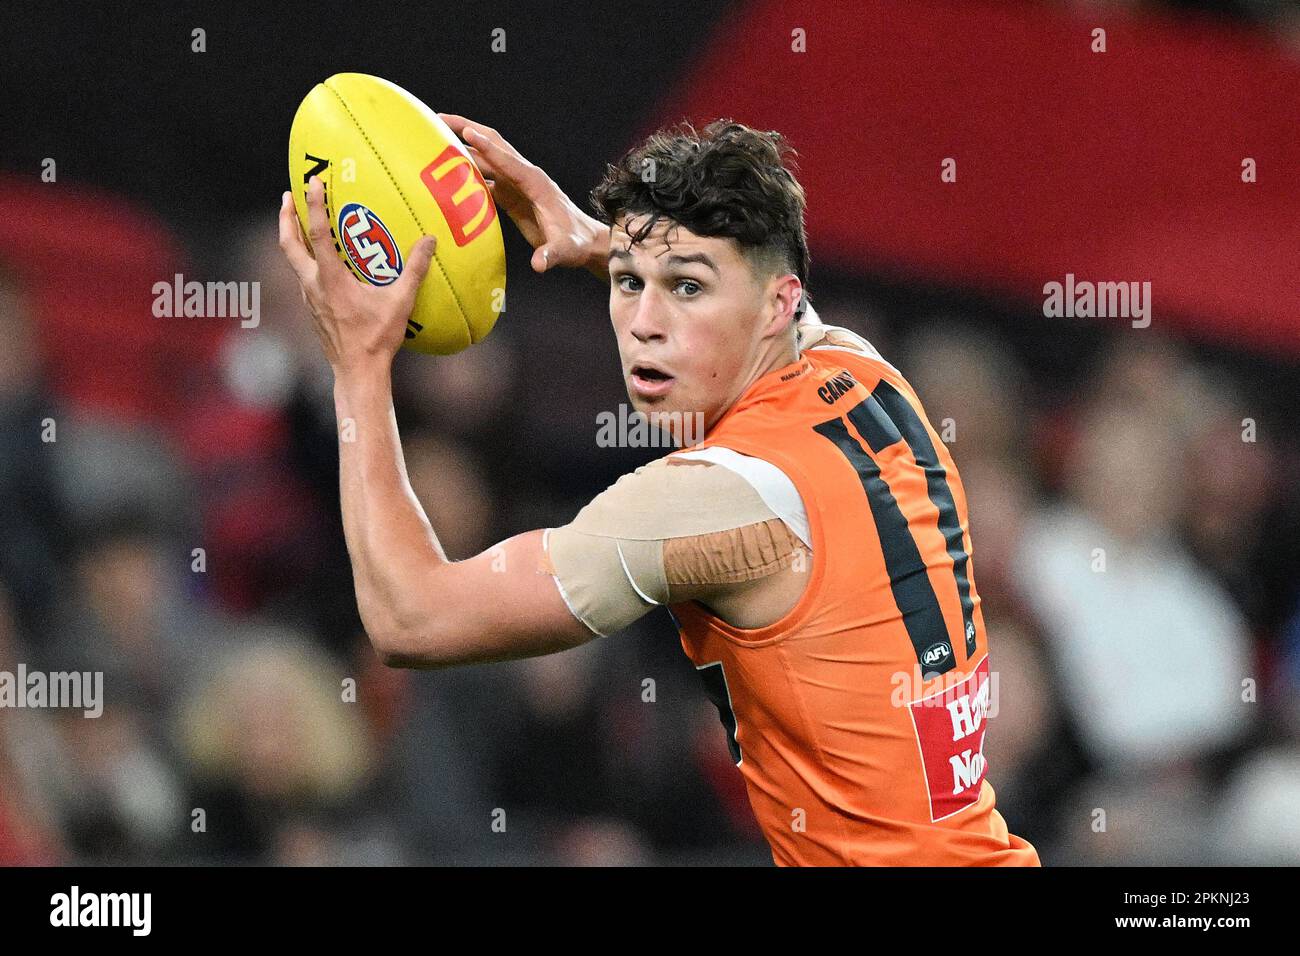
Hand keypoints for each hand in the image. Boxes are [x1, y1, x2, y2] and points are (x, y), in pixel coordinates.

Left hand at [278, 177, 436, 375]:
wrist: (357, 372)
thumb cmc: (377, 339)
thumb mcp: (400, 302)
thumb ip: (415, 270)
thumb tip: (430, 240)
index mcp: (330, 278)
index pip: (316, 233)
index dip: (313, 204)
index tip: (311, 181)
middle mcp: (313, 285)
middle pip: (289, 244)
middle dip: (286, 217)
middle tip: (288, 195)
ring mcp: (309, 298)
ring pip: (293, 261)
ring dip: (293, 238)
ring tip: (298, 223)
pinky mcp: (312, 310)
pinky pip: (304, 277)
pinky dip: (306, 261)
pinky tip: (319, 262)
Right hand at [438, 113, 608, 279]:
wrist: (584, 242)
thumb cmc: (576, 244)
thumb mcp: (565, 250)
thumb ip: (551, 255)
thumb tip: (538, 265)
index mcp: (536, 182)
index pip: (508, 160)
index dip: (487, 148)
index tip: (465, 131)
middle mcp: (525, 176)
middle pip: (492, 144)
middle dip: (466, 129)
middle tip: (437, 118)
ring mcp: (517, 184)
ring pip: (486, 160)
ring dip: (461, 149)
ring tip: (432, 141)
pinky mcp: (512, 195)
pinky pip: (486, 178)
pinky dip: (466, 173)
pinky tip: (446, 174)